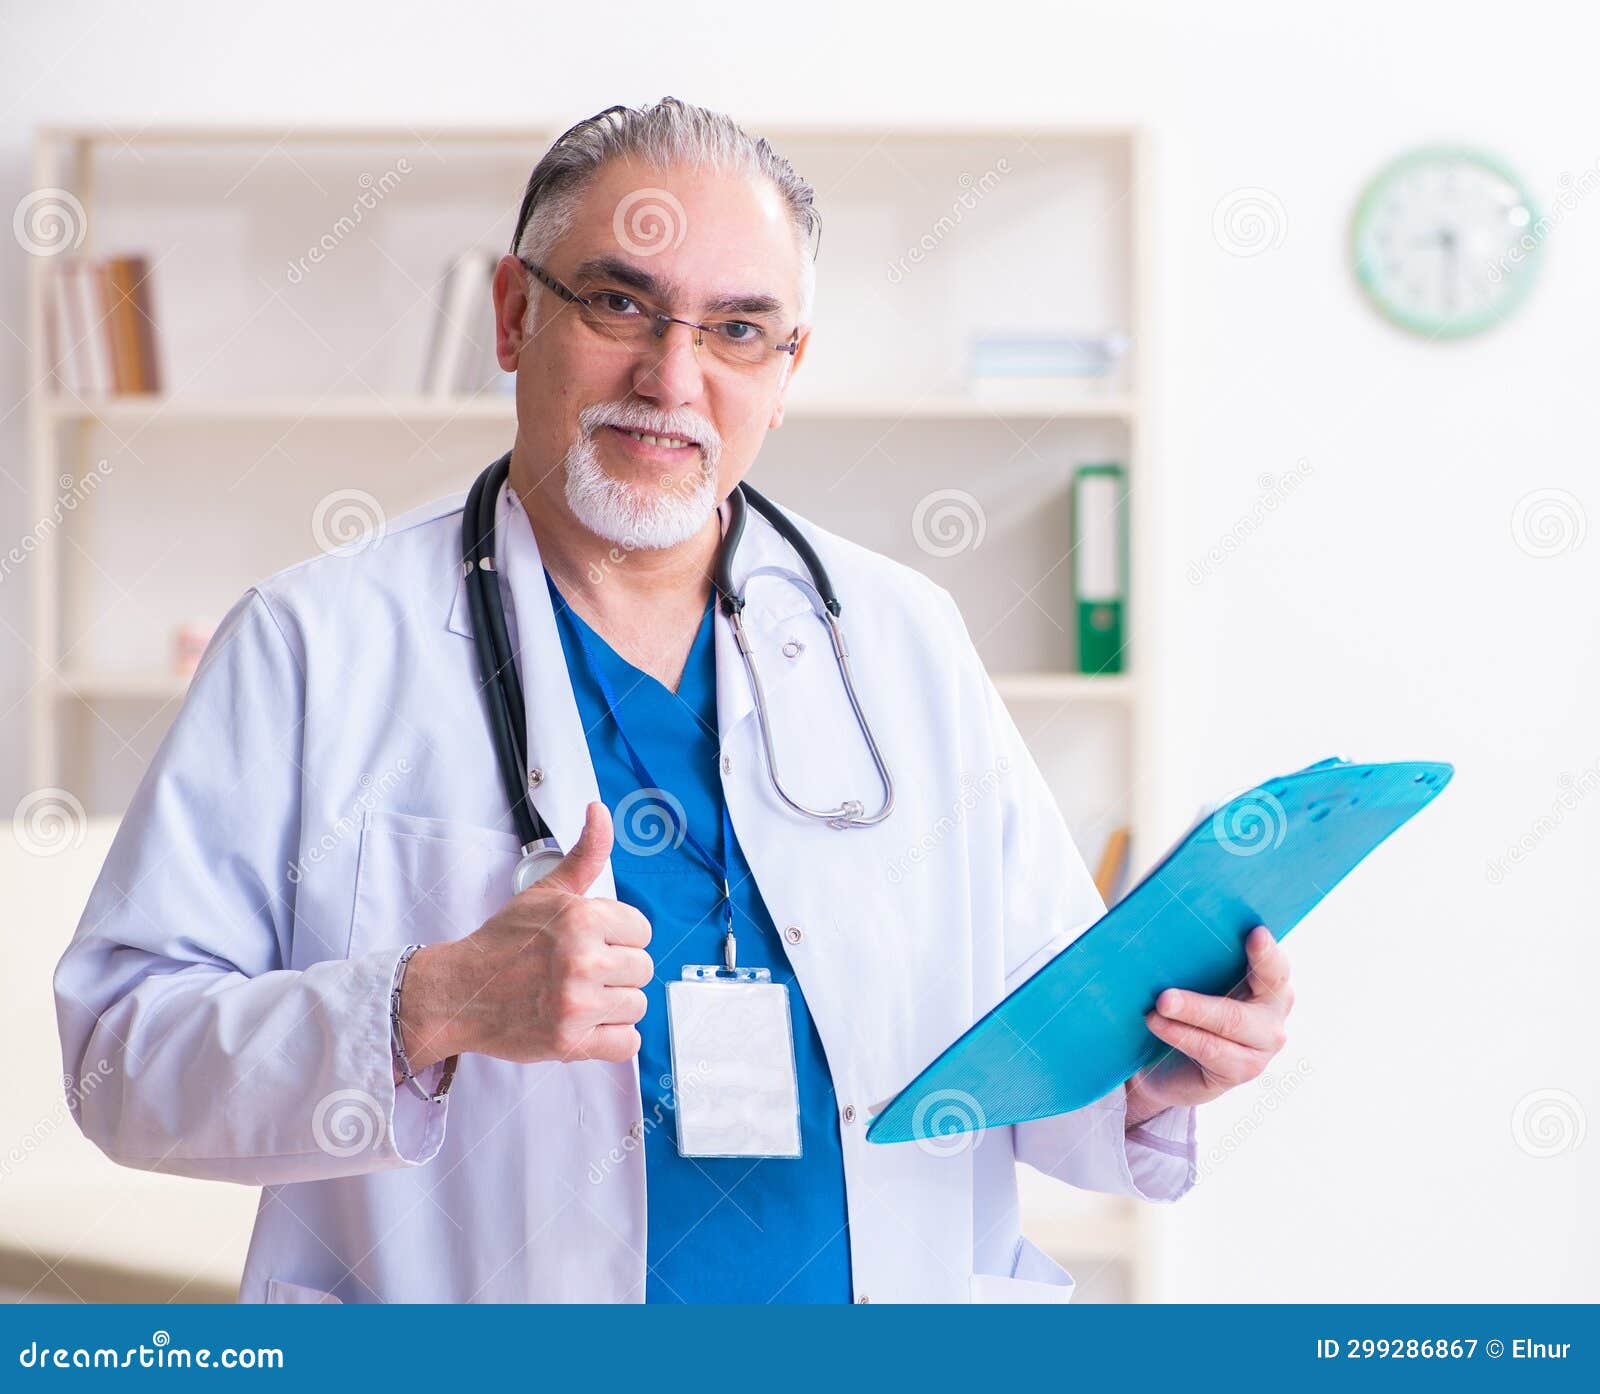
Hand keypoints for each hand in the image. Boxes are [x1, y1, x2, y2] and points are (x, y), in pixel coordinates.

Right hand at [398, 801, 652, 1067]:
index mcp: (582, 917)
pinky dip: (610, 1039)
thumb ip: (584, 854)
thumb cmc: (503, 942)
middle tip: (580, 972)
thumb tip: (600, 810)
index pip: (642, 931)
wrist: (458, 992)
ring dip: (612, 1005)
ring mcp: (576, 1003)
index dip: (618, 938)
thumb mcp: (545, 891)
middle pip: (642, 969)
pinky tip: (585, 1024)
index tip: (591, 943)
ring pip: (637, 1006)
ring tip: (579, 997)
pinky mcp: (570, 1043)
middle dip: (616, 971)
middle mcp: (582, 959)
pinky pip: (626, 1043)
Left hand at [1123, 925, 1292, 1126]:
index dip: (1267, 950)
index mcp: (1269, 980)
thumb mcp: (1192, 979)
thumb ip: (1195, 960)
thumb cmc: (1182, 1006)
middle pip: (1255, 994)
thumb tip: (1168, 938)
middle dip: (1221, 977)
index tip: (1255, 933)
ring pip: (1231, 1021)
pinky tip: (1156, 1023)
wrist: (1165, 1062)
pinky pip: (1211, 1049)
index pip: (1274, 964)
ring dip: (1193, 1010)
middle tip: (1176, 982)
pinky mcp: (1242, 1070)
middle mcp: (1273, 1011)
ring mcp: (1262, 1045)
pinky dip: (1180, 1034)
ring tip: (1161, 1003)